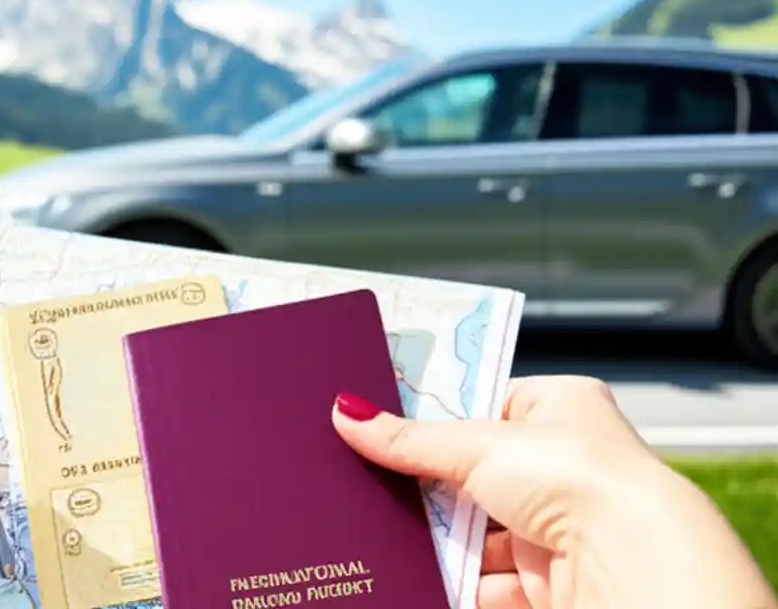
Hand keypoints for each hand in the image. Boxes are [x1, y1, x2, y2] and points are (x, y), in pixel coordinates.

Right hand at [331, 376, 775, 608]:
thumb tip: (348, 412)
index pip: (486, 402)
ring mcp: (558, 525)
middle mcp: (568, 465)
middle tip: (381, 476)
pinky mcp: (549, 579)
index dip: (438, 413)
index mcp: (564, 408)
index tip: (387, 416)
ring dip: (442, 536)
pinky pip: (486, 577)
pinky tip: (426, 574)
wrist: (632, 567)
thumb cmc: (584, 480)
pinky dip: (457, 578)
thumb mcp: (478, 446)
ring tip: (396, 529)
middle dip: (433, 484)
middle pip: (474, 472)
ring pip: (475, 530)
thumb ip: (409, 438)